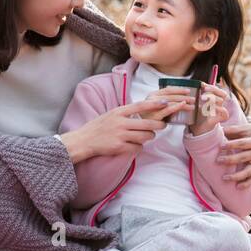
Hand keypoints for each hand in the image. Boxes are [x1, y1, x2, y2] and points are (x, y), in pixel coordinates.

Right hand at [60, 98, 175, 161]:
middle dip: (159, 125)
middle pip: (148, 124)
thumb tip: (143, 110)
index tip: (166, 103)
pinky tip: (136, 145)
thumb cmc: (98, 126)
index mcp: (119, 112)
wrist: (84, 140)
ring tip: (148, 135)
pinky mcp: (119, 147)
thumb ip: (125, 113)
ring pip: (145, 136)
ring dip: (150, 137)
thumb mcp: (111, 114)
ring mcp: (120, 135)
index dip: (155, 105)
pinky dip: (139, 147)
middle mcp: (120, 123)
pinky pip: (138, 147)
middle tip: (163, 125)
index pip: (140, 106)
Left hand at [188, 81, 230, 136]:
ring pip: (221, 100)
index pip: (218, 90)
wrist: (198, 127)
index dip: (211, 86)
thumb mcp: (198, 102)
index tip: (202, 85)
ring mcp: (222, 110)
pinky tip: (206, 107)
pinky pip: (223, 110)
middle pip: (222, 93)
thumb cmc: (198, 114)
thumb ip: (200, 93)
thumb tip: (201, 83)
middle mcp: (221, 104)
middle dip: (213, 90)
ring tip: (201, 99)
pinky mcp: (223, 117)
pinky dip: (216, 107)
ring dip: (211, 98)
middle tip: (204, 89)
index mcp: (216, 99)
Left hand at [218, 121, 250, 186]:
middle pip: (244, 157)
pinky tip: (237, 187)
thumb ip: (233, 129)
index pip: (242, 143)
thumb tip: (218, 129)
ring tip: (224, 178)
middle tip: (218, 160)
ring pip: (249, 171)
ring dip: (237, 176)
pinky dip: (247, 183)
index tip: (220, 146)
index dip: (231, 145)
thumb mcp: (246, 127)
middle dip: (230, 160)